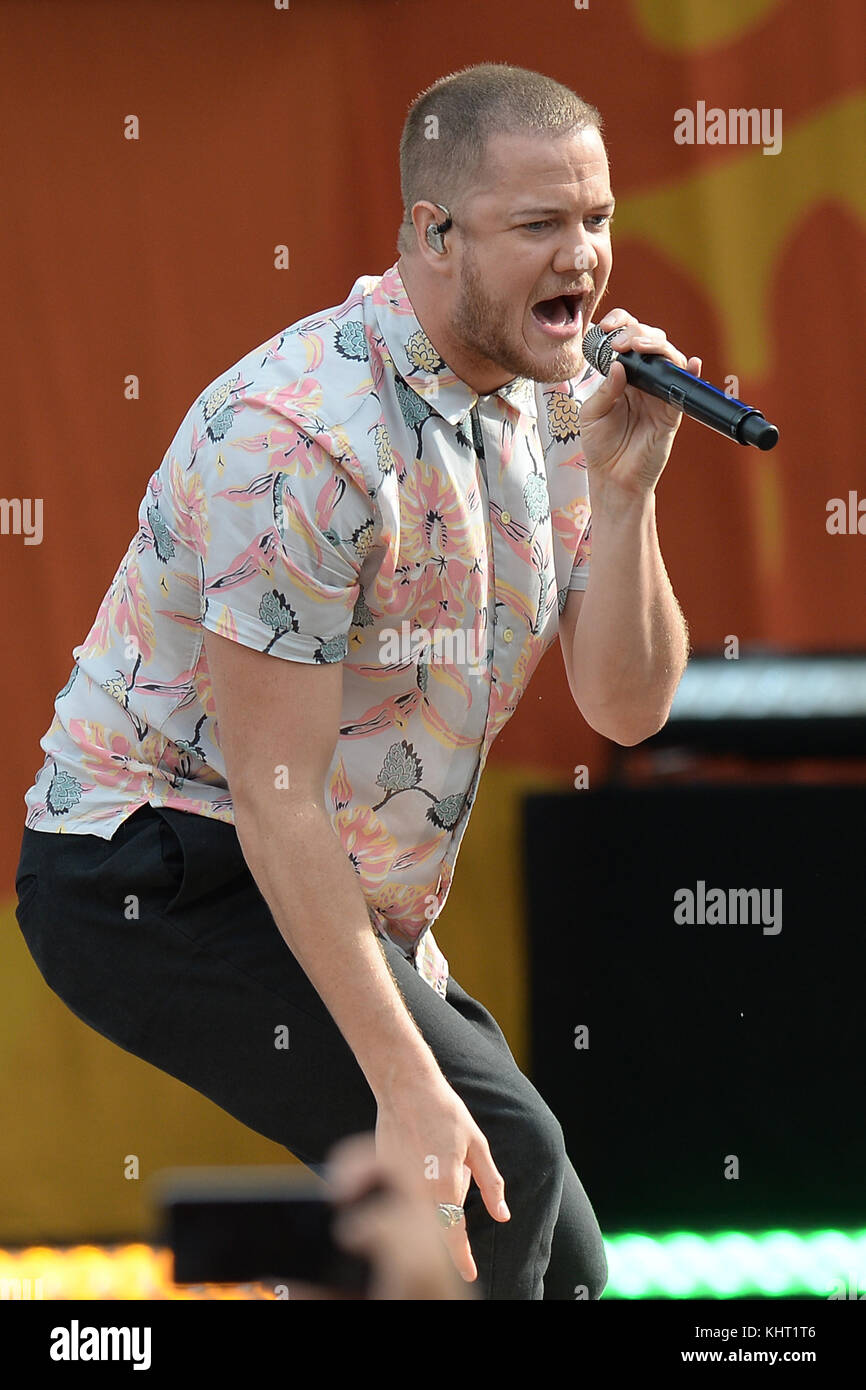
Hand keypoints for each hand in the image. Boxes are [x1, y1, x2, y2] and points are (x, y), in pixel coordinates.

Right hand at [371, 1068, 509, 1282]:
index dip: (462, 1260)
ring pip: (418, 1205)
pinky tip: (419, 1149)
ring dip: (432, 1193)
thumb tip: (503, 1215)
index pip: (453, 1236)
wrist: (405, 1087)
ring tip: (435, 1152)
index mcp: (444, 1185)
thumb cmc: (445, 1112)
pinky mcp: (379, 1173)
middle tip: (454, 1163)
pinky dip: (414, 1181)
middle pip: (436, 1218)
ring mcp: (394, 1182)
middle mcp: (416, 1190)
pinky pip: (402, 1190)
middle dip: (450, 1203)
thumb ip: (491, 1184)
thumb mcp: (477, 1145)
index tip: (468, 1276)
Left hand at [579, 309, 702, 498]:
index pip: (626, 339)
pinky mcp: (672, 411)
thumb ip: (605, 389)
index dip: (620, 325)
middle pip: (649, 342)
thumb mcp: (592, 414)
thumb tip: (620, 364)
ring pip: (668, 358)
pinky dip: (689, 372)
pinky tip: (690, 363)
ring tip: (638, 347)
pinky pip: (684, 388)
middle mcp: (643, 380)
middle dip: (636, 333)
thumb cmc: (601, 446)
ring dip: (655, 346)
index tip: (606, 327)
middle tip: (619, 342)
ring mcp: (659, 394)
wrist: (614, 478)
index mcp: (622, 375)